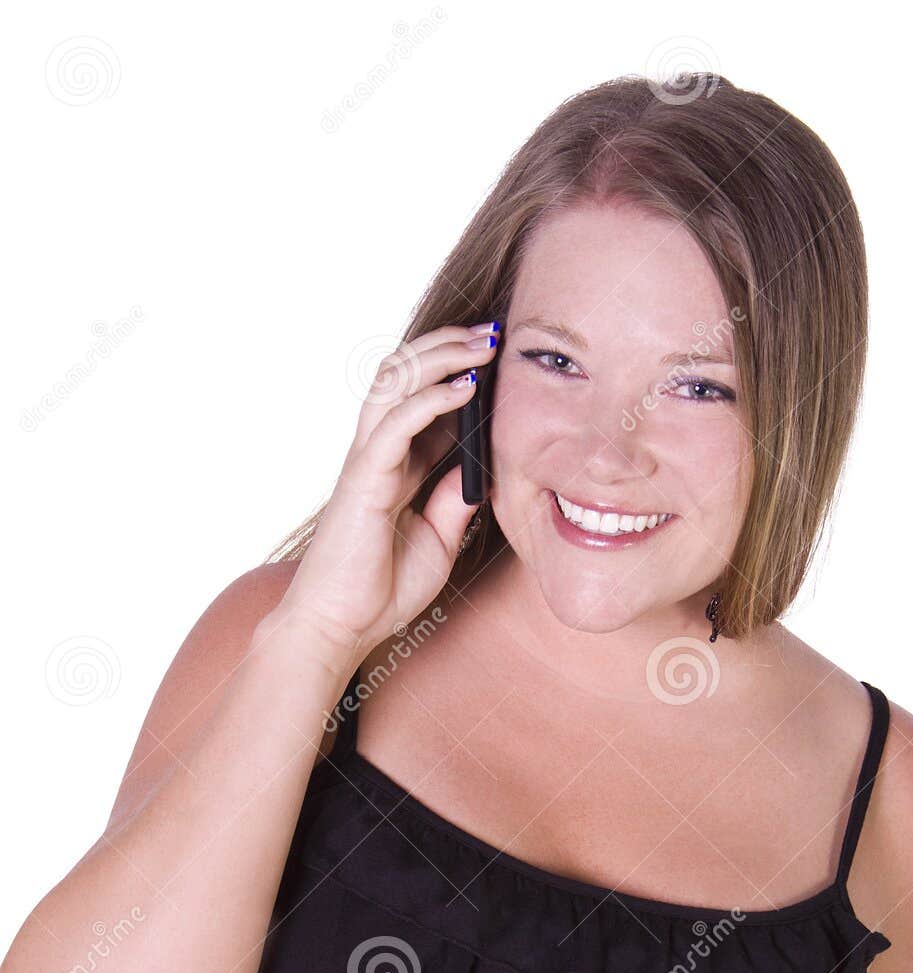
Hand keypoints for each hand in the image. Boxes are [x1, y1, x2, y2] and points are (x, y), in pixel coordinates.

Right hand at [270, 320, 498, 669]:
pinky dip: (431, 398)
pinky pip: (396, 424)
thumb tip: (480, 470)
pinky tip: (465, 387)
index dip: (458, 370)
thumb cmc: (381, 590)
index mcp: (395, 465)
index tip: (498, 354)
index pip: (424, 399)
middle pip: (403, 374)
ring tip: (482, 343)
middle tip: (493, 332)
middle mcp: (377, 453)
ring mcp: (367, 462)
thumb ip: (453, 501)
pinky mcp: (363, 480)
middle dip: (449, 345)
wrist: (340, 627)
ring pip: (394, 383)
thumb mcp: (438, 541)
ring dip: (441, 356)